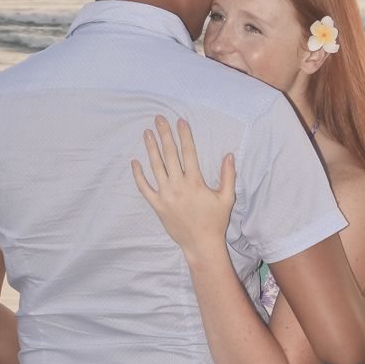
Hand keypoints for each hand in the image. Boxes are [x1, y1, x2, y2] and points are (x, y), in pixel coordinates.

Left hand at [131, 116, 235, 257]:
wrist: (200, 244)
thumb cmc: (215, 221)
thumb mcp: (226, 198)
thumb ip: (228, 176)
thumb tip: (229, 155)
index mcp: (195, 183)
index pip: (189, 153)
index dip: (184, 135)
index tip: (180, 121)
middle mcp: (178, 186)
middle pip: (170, 155)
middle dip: (164, 134)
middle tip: (159, 118)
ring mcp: (165, 196)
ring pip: (155, 167)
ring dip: (150, 148)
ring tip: (147, 132)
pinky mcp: (157, 206)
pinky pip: (144, 188)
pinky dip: (138, 175)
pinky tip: (135, 162)